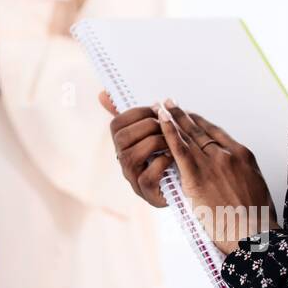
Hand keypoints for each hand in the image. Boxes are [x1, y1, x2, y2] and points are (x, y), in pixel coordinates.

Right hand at [100, 91, 172, 207]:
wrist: (185, 183)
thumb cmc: (165, 152)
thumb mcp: (149, 131)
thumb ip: (131, 114)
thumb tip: (102, 94)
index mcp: (121, 143)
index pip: (117, 123)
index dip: (138, 113)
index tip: (157, 110)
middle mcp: (122, 160)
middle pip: (122, 138)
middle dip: (148, 126)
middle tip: (166, 124)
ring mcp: (132, 178)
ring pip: (131, 157)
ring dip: (155, 143)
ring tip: (171, 141)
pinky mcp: (147, 193)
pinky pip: (147, 177)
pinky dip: (161, 164)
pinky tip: (173, 158)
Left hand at [153, 99, 277, 254]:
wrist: (255, 235)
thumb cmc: (258, 219)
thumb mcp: (256, 188)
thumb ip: (243, 175)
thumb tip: (235, 176)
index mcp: (243, 156)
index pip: (217, 133)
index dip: (201, 123)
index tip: (191, 116)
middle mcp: (228, 154)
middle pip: (201, 130)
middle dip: (184, 116)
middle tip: (172, 104)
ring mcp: (212, 164)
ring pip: (189, 136)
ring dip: (173, 119)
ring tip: (162, 107)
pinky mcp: (197, 176)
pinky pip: (179, 150)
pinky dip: (169, 133)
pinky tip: (161, 122)